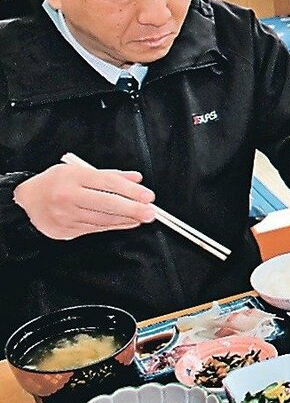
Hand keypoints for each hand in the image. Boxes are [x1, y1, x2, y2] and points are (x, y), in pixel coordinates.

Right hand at [13, 162, 155, 239]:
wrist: (25, 201)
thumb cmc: (55, 183)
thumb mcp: (79, 170)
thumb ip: (109, 175)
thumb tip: (136, 178)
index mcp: (72, 177)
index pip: (108, 183)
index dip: (131, 190)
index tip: (148, 196)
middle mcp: (68, 197)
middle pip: (107, 204)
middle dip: (133, 209)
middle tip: (151, 212)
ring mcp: (65, 216)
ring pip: (103, 220)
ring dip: (126, 220)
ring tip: (141, 218)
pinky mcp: (65, 231)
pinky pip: (95, 229)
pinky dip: (113, 226)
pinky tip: (126, 223)